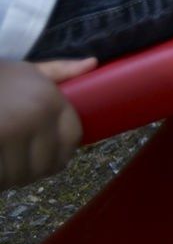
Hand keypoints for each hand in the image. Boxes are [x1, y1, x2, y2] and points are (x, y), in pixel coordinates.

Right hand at [0, 58, 95, 190]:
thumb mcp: (26, 70)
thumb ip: (59, 71)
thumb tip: (92, 63)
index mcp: (50, 99)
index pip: (73, 138)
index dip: (63, 151)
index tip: (50, 154)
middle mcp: (36, 117)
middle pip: (48, 164)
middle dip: (35, 169)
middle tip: (21, 161)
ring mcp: (12, 133)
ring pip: (22, 176)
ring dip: (13, 177)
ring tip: (6, 161)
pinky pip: (2, 180)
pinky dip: (0, 181)